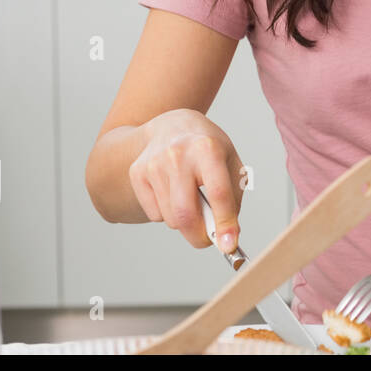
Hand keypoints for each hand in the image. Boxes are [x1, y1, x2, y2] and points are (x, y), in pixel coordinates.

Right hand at [128, 108, 244, 253]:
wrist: (173, 125)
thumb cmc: (207, 148)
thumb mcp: (230, 162)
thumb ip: (232, 198)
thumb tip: (229, 236)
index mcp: (208, 149)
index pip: (218, 194)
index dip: (225, 223)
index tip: (229, 246)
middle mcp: (178, 155)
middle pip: (185, 214)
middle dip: (199, 236)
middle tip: (208, 239)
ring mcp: (154, 164)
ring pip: (170, 219)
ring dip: (184, 222)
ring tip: (191, 201)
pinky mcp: (137, 173)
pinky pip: (154, 214)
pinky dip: (167, 214)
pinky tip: (172, 193)